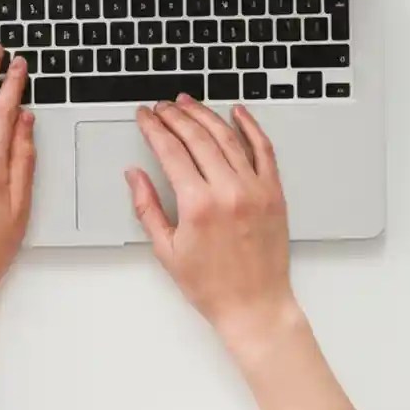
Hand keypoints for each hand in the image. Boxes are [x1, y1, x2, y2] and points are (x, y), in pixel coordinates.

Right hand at [126, 94, 296, 347]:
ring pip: (228, 137)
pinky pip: (264, 149)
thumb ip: (147, 208)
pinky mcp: (274, 192)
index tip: (145, 116)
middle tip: (162, 107)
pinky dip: (251, 127)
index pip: (171, 151)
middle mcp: (229, 191)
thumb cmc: (212, 286)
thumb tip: (134, 175)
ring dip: (205, 115)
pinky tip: (238, 112)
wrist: (255, 306)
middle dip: (175, 116)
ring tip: (189, 103)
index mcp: (198, 205)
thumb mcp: (167, 250)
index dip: (154, 128)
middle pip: (198, 137)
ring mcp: (255, 189)